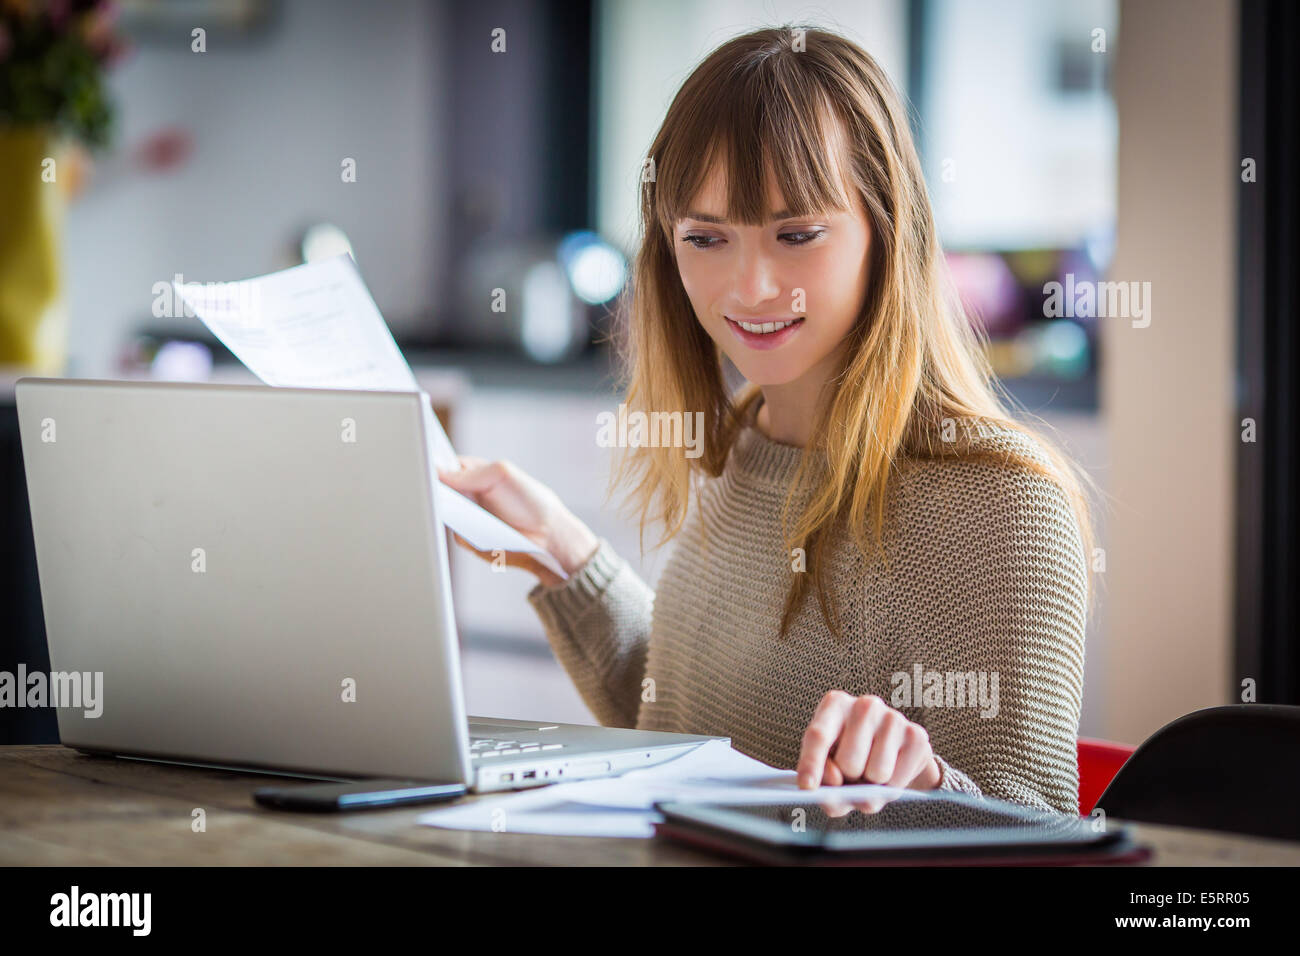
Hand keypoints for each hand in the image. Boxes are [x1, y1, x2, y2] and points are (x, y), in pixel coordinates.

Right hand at [436, 456, 597, 587]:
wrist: (549, 536)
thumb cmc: (531, 499)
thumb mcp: (502, 475)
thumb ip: (470, 472)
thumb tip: (437, 472)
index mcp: (470, 472)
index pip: (440, 467)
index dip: (428, 468)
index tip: (418, 468)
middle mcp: (465, 494)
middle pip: (436, 494)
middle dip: (433, 494)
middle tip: (435, 494)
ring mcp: (466, 518)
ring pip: (443, 518)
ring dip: (451, 517)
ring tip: (463, 514)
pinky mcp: (471, 540)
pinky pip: (458, 537)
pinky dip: (466, 535)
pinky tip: (478, 532)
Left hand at [796, 691, 941, 790]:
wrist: (893, 752)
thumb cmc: (850, 758)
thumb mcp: (829, 769)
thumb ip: (823, 780)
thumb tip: (833, 781)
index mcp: (834, 705)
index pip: (818, 735)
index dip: (811, 763)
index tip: (806, 787)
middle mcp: (864, 705)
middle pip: (849, 762)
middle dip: (849, 779)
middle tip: (852, 774)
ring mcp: (893, 717)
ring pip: (877, 774)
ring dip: (872, 785)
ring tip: (871, 773)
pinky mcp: (917, 735)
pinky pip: (899, 780)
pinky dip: (892, 788)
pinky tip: (891, 772)